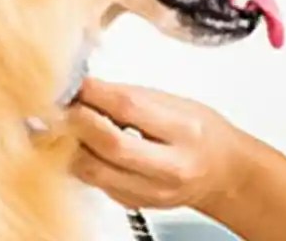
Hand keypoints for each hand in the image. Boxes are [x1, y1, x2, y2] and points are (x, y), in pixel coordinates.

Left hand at [67, 77, 251, 212]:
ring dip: (72, 144)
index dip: (95, 92)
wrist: (222, 173)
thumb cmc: (202, 134)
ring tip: (69, 125)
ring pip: (93, 170)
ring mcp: (150, 191)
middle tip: (64, 104)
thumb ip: (133, 97)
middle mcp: (169, 167)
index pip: (130, 108)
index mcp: (184, 132)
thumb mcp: (177, 104)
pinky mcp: (132, 204)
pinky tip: (85, 145)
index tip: (77, 82)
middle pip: (109, 145)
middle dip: (78, 120)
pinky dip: (82, 161)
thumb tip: (88, 89)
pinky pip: (94, 183)